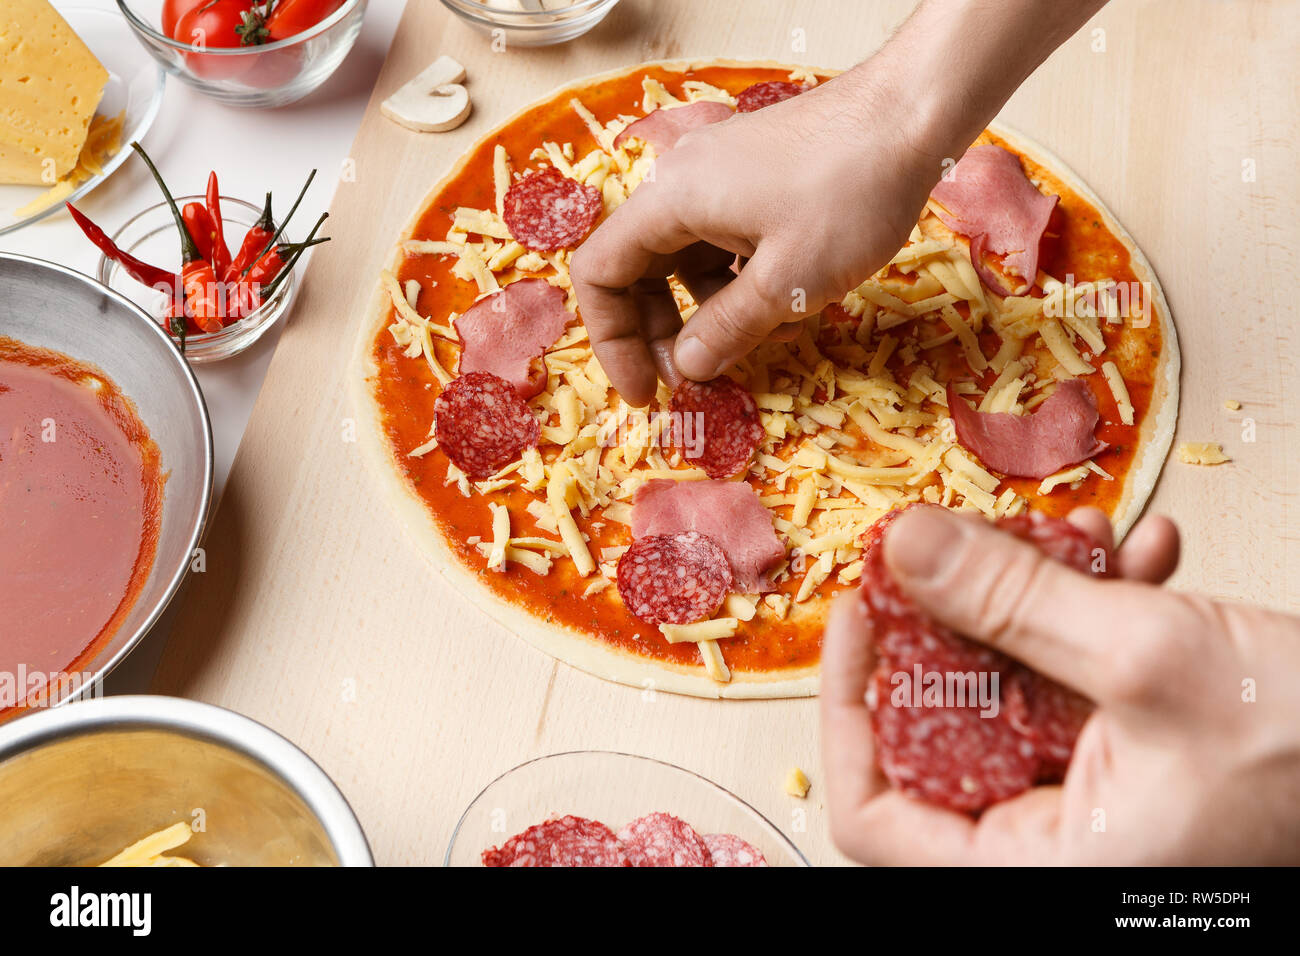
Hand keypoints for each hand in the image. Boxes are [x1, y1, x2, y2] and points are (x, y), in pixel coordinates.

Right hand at [571, 0, 1113, 405]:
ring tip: (741, 347)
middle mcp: (681, 184)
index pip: (600, 274)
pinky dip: (732, 283)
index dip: (612, 341)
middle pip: (637, 269)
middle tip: (693, 380)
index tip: (647, 392)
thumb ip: (728, 329)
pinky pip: (719, 242)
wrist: (912, 114)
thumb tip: (686, 368)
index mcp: (671, 201)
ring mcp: (718, 179)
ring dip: (700, 311)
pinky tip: (772, 305)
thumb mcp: (788, 281)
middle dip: (657, 332)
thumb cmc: (850, 193)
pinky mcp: (753, 181)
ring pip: (682, 260)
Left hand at [821, 505, 1299, 864]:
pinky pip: (1083, 689)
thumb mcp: (1148, 658)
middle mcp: (1054, 848)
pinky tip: (1140, 560)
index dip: (846, 704)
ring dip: (1037, 602)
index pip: (871, 813)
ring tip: (1078, 537)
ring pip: (1016, 694)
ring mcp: (1097, 807)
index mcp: (1035, 870)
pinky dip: (1099, 618)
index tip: (860, 609)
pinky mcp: (1138, 765)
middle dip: (959, 621)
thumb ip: (1011, 600)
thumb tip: (906, 549)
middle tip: (965, 546)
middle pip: (940, 730)